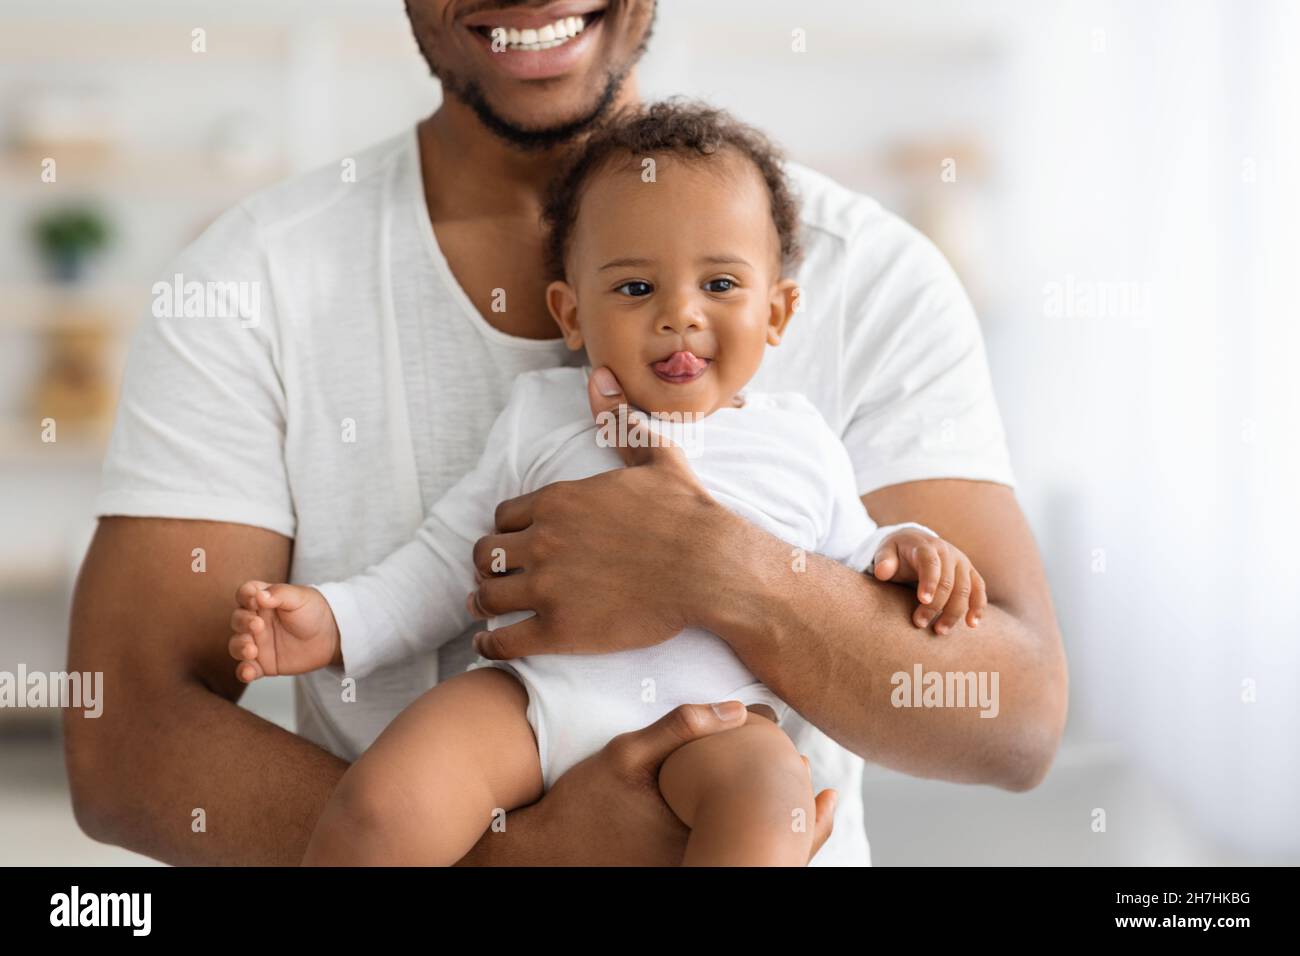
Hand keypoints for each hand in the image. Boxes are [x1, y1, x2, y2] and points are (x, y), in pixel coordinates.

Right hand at [228, 581, 339, 680]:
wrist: (331, 637)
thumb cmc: (313, 611)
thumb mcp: (299, 597)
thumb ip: (279, 594)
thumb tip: (259, 595)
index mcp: (262, 600)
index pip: (245, 594)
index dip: (245, 597)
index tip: (255, 601)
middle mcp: (255, 621)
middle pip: (237, 620)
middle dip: (243, 623)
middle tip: (258, 626)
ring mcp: (257, 642)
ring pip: (236, 645)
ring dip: (239, 647)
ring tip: (252, 650)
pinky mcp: (263, 663)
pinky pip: (247, 669)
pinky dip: (243, 672)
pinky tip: (248, 672)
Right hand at [461, 701, 835, 864]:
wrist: (544, 858)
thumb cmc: (582, 804)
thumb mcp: (625, 755)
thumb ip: (679, 727)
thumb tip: (739, 707)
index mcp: (696, 823)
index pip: (757, 785)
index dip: (776, 757)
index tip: (780, 733)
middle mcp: (704, 858)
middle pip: (772, 828)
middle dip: (794, 798)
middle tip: (813, 771)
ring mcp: (700, 874)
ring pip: (767, 855)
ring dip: (790, 827)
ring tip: (820, 802)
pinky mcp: (690, 879)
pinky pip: (745, 867)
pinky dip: (768, 847)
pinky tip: (780, 831)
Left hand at [466, 366, 728, 659]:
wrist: (712, 569)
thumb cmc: (688, 515)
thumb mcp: (654, 456)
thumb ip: (619, 420)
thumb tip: (599, 376)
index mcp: (559, 500)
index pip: (504, 516)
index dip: (509, 531)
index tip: (518, 543)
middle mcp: (544, 540)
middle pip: (486, 553)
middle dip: (491, 565)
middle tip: (500, 576)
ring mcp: (548, 586)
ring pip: (487, 595)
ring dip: (485, 602)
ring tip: (488, 610)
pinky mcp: (560, 629)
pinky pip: (504, 640)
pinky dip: (491, 645)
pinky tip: (493, 645)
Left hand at [871, 529, 985, 634]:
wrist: (916, 542)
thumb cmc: (898, 552)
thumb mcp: (886, 551)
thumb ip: (883, 561)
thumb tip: (882, 573)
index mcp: (926, 546)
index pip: (930, 563)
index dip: (929, 582)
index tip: (923, 600)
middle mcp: (948, 553)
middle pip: (948, 581)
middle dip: (936, 605)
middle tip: (919, 623)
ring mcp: (962, 563)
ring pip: (965, 589)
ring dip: (954, 612)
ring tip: (939, 630)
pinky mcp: (971, 573)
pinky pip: (979, 590)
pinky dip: (977, 607)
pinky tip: (972, 624)